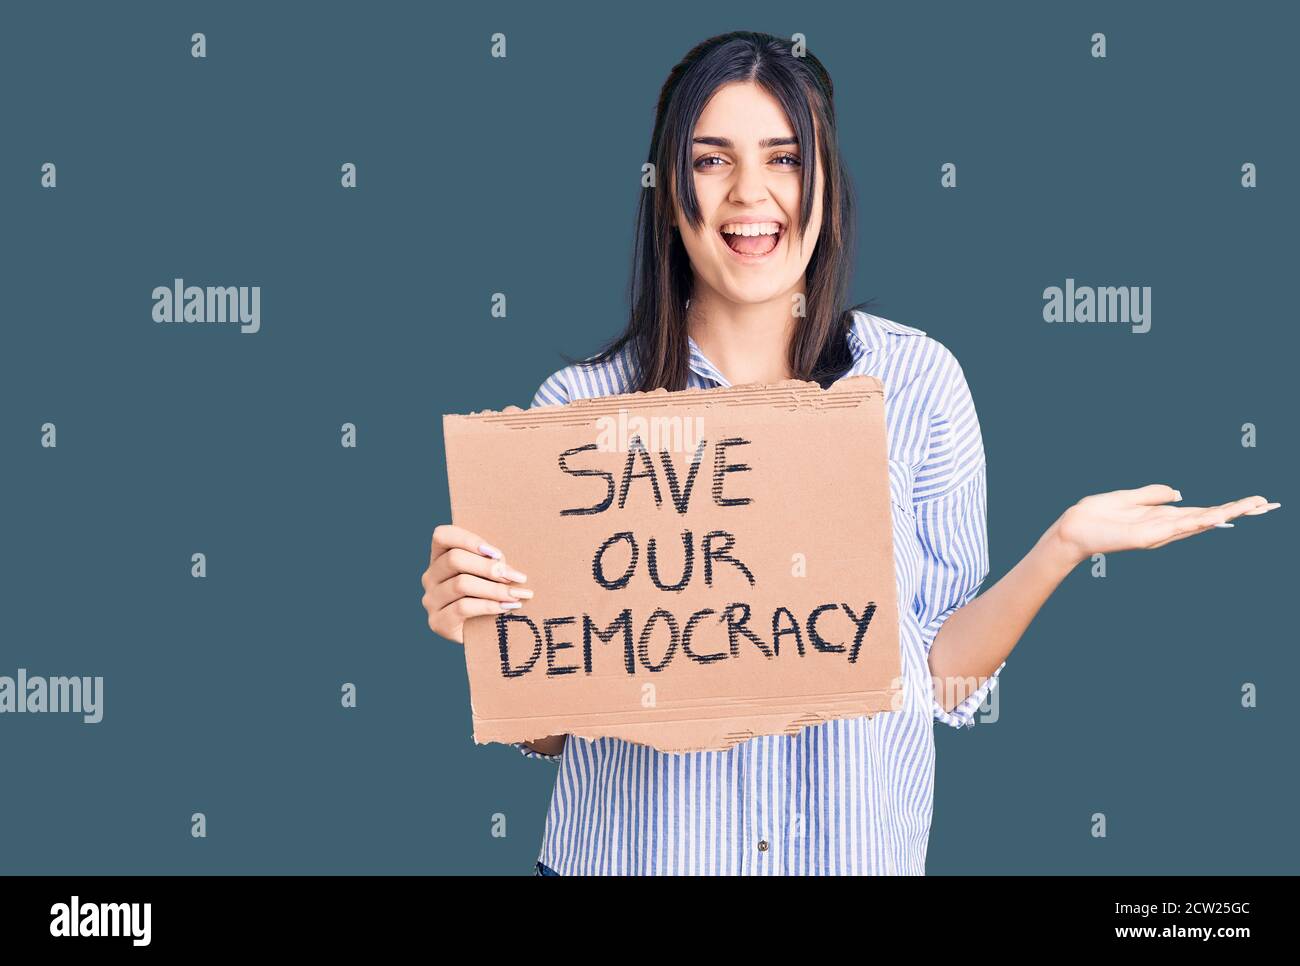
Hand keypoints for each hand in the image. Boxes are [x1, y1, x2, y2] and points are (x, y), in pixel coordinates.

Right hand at [421, 524, 531, 643]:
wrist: (483, 635)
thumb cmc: (490, 596)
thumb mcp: (490, 575)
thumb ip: (492, 563)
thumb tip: (502, 565)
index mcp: (440, 558)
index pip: (443, 536)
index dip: (469, 540)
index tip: (497, 554)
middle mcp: (430, 577)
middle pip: (454, 560)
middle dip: (488, 567)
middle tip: (516, 577)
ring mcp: (431, 600)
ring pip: (461, 584)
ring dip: (495, 588)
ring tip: (518, 594)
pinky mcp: (438, 622)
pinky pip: (463, 607)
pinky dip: (490, 606)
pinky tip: (508, 607)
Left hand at [1051, 484, 1279, 562]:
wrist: (1073, 527)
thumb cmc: (1098, 514)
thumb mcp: (1130, 498)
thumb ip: (1154, 494)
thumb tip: (1179, 492)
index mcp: (1164, 517)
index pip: (1204, 512)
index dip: (1230, 507)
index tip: (1257, 501)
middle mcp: (1166, 527)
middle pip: (1210, 518)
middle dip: (1239, 512)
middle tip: (1269, 504)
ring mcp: (1158, 534)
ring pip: (1199, 522)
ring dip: (1226, 514)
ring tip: (1253, 506)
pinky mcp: (1146, 538)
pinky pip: (1175, 529)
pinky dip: (1196, 522)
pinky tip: (1215, 517)